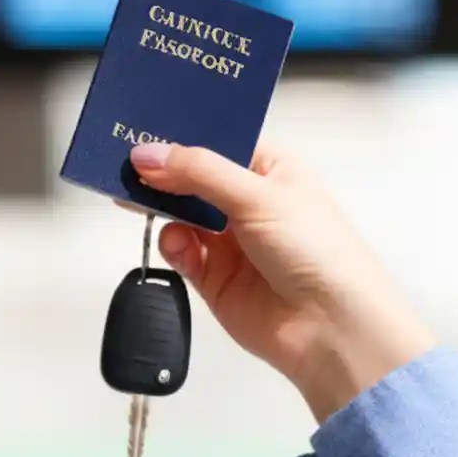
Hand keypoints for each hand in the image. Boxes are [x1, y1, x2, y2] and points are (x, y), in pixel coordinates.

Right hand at [128, 141, 435, 422]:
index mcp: (271, 170)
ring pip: (179, 214)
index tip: (144, 128)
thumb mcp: (258, 195)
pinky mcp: (214, 276)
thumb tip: (148, 154)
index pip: (217, 141)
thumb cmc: (320, 253)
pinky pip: (179, 251)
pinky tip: (176, 245)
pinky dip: (171, 245)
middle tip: (126, 163)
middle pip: (191, 177)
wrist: (332, 328)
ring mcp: (230, 241)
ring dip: (161, 208)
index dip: (182, 135)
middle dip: (161, 172)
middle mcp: (249, 202)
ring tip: (139, 201)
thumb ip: (198, 172)